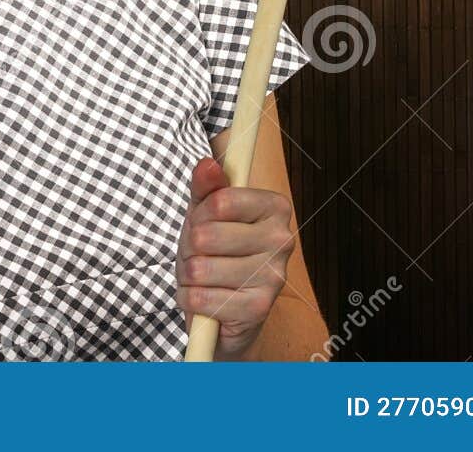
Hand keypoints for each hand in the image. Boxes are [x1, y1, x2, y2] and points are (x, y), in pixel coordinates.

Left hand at [175, 156, 295, 359]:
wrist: (225, 307)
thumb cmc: (214, 252)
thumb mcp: (205, 214)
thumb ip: (205, 187)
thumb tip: (207, 164)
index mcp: (274, 208)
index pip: (220, 200)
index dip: (199, 214)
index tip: (204, 221)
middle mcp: (283, 239)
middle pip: (206, 235)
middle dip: (190, 248)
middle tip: (201, 255)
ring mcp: (274, 276)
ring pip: (201, 268)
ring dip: (189, 276)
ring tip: (203, 278)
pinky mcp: (259, 308)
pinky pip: (201, 298)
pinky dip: (190, 299)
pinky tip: (205, 299)